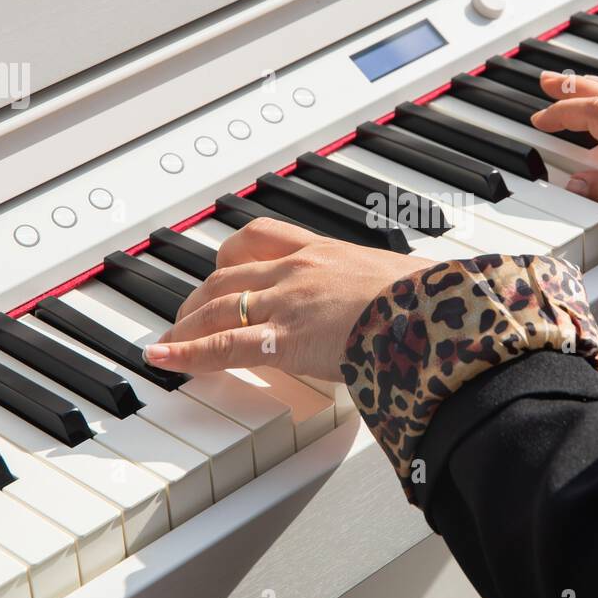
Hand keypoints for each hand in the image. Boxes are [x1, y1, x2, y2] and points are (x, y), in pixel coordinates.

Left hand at [144, 218, 432, 380]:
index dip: (232, 256)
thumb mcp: (405, 278)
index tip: (221, 267)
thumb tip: (421, 292)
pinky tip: (162, 359)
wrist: (434, 311)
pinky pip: (220, 346)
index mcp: (326, 252)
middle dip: (199, 298)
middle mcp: (297, 270)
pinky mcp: (282, 339)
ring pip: (215, 308)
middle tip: (186, 317)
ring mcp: (286, 303)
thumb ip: (395, 285)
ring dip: (184, 326)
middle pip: (226, 275)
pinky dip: (185, 354)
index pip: (261, 238)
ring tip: (168, 343)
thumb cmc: (431, 299)